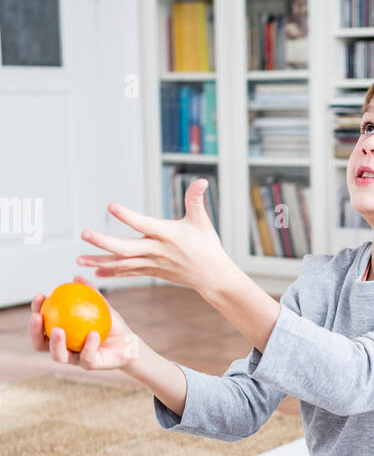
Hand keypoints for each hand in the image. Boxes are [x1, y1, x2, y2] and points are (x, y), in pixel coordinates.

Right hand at [29, 276, 142, 369]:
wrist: (129, 343)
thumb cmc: (111, 324)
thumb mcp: (101, 305)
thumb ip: (90, 293)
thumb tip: (76, 277)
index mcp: (61, 333)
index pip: (42, 324)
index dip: (36, 310)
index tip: (40, 295)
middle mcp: (63, 347)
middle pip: (39, 343)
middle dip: (34, 331)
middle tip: (37, 317)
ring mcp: (75, 358)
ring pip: (58, 356)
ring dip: (55, 343)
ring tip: (58, 330)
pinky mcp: (90, 365)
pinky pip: (87, 356)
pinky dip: (89, 345)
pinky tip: (92, 333)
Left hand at [75, 178, 233, 293]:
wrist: (212, 276)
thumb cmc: (207, 246)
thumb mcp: (202, 221)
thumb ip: (196, 200)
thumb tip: (201, 180)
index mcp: (168, 234)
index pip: (144, 224)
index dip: (127, 215)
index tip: (111, 206)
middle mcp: (157, 251)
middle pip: (126, 248)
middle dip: (104, 242)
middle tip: (85, 234)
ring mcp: (152, 263)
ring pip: (122, 264)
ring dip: (100, 261)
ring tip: (79, 258)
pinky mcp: (150, 271)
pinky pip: (127, 272)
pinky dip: (111, 272)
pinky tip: (94, 270)